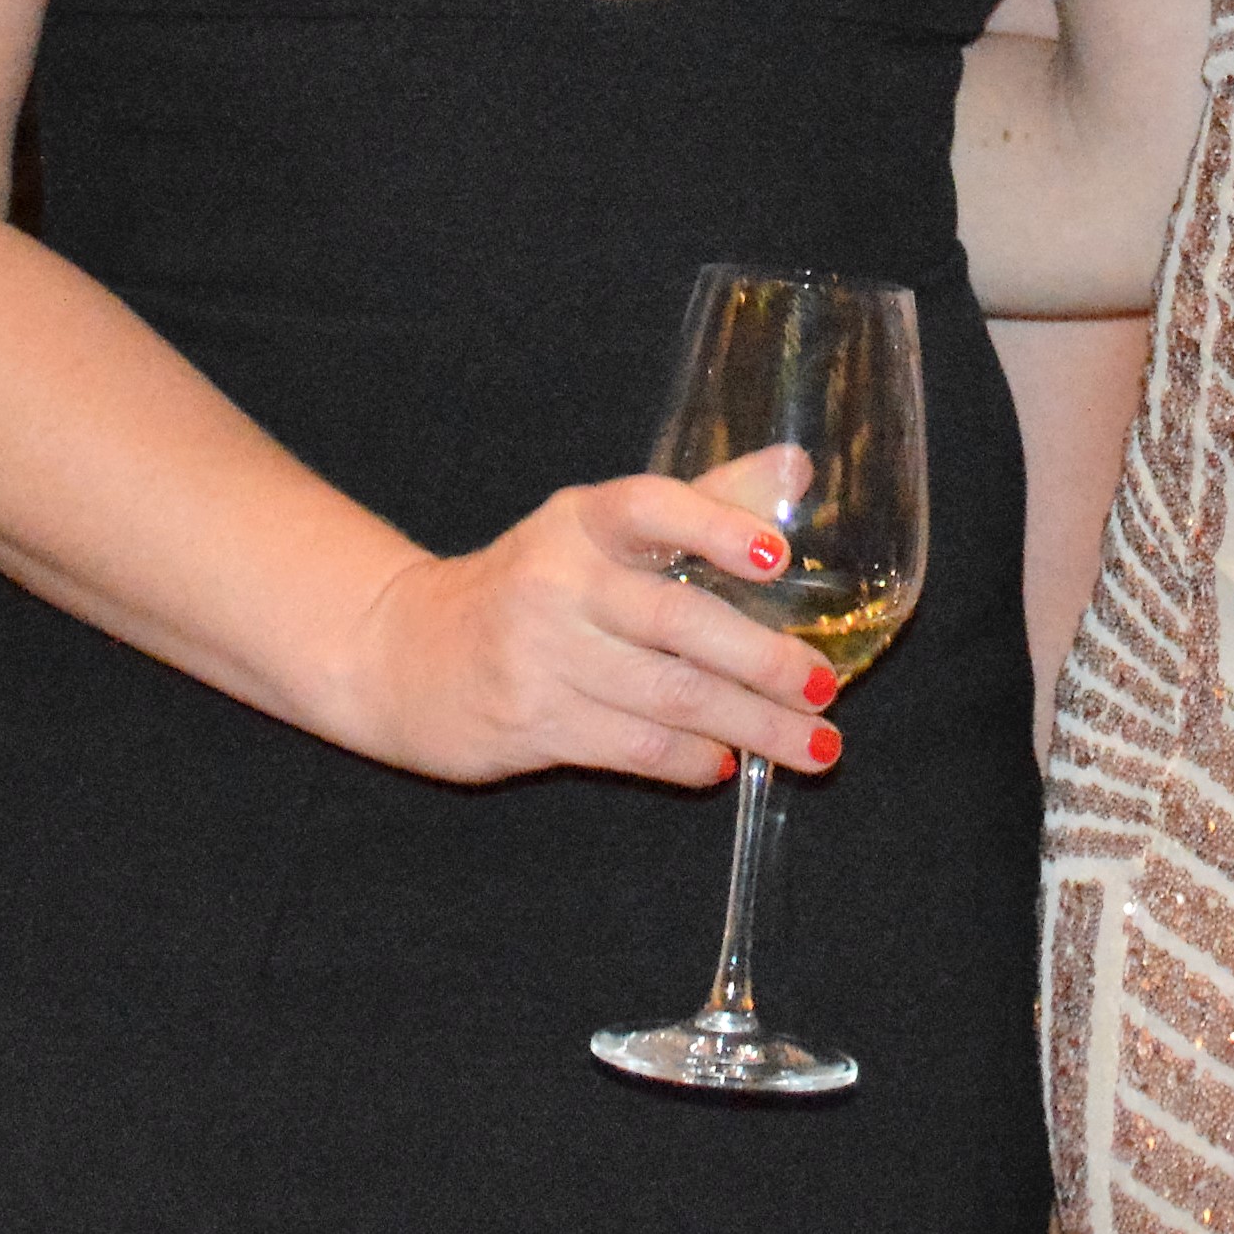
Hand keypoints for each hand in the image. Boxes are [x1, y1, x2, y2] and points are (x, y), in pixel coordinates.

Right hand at [339, 473, 844, 788]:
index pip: (653, 508)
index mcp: (583, 520)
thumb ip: (702, 502)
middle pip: (678, 622)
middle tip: (826, 688)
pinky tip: (729, 763)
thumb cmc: (534, 583)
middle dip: (765, 662)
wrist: (407, 653)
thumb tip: (798, 470)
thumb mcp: (600, 529)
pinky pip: (634, 749)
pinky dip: (693, 761)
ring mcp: (541, 656)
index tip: (778, 560)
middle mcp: (559, 579)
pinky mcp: (532, 723)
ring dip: (752, 727)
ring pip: (668, 698)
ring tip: (815, 748)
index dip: (718, 528)